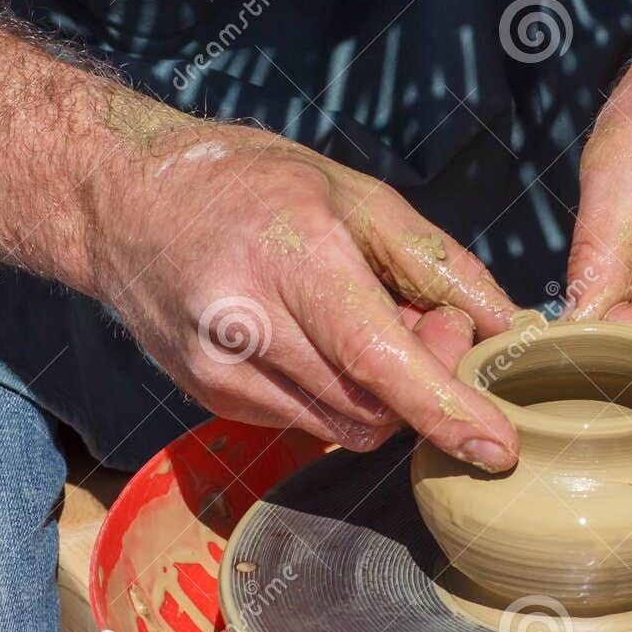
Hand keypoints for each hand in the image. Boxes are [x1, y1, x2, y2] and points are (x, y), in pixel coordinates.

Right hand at [89, 111, 522, 468]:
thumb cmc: (252, 184)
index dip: (445, 409)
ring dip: (384, 392)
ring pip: (347, 426)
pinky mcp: (212, 398)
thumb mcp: (359, 195)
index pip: (378, 360)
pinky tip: (322, 340)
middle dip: (426, 380)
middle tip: (430, 318)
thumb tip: (509, 328)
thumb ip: (439, 265)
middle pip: (374, 403)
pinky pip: (310, 423)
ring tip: (369, 320)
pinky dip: (340, 394)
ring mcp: (220, 370)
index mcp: (292, 259)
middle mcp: (247, 323)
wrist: (122, 199)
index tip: (496, 447)